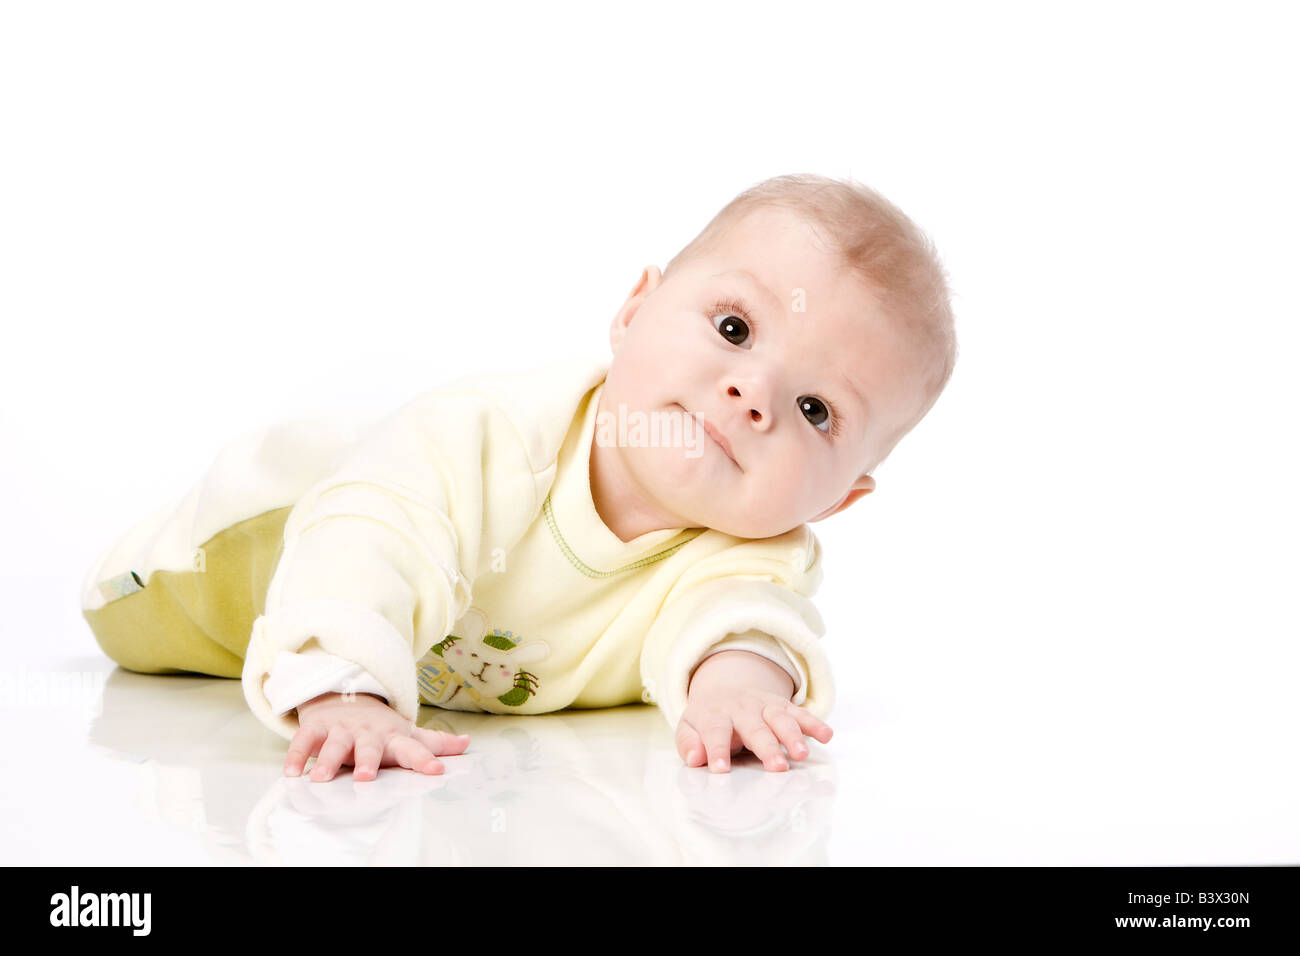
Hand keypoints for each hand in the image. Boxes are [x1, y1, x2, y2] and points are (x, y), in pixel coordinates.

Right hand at [285, 691, 469, 781]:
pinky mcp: (318, 727)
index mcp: (393, 737)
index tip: (436, 771)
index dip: (425, 759)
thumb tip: (467, 744)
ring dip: (325, 760)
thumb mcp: (407, 733)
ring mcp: (341, 729)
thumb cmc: (380, 726)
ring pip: (333, 744)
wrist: (345, 696)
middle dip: (366, 761)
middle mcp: (367, 733)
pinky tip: (291, 772)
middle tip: (364, 778)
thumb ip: (434, 742)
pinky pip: (304, 740)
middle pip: (369, 747)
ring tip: (320, 779)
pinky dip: (296, 755)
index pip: (413, 748)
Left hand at [675, 649, 832, 772]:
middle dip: (767, 747)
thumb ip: (688, 743)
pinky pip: (800, 713)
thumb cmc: (707, 718)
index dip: (717, 750)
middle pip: (755, 728)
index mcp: (715, 714)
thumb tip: (694, 758)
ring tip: (802, 754)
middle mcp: (742, 708)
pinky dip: (814, 723)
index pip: (715, 732)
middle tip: (777, 768)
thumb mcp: (689, 727)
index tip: (721, 770)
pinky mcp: (783, 706)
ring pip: (781, 719)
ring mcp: (765, 705)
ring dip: (793, 736)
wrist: (724, 687)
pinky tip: (826, 735)